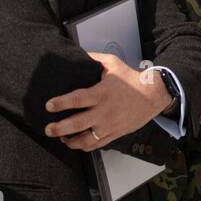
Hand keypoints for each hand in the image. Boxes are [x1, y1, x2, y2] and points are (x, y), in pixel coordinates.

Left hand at [44, 51, 172, 150]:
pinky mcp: (115, 134)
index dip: (61, 103)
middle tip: (48, 129)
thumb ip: (94, 59)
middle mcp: (104, 111)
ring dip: (70, 141)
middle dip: (59, 128)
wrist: (152, 95)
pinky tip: (76, 143)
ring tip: (61, 138)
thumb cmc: (131, 79)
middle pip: (77, 124)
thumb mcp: (113, 64)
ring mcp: (109, 125)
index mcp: (101, 93)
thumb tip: (77, 53)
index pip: (77, 99)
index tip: (49, 106)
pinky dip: (84, 146)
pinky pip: (97, 144)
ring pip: (86, 140)